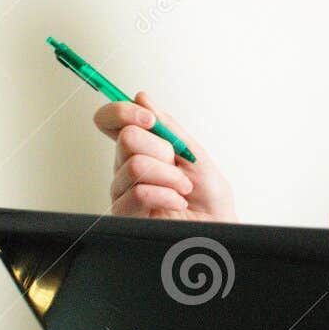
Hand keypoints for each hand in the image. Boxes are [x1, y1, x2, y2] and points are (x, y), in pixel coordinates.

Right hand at [91, 90, 236, 221]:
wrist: (218, 231)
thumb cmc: (209, 200)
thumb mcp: (194, 154)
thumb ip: (167, 128)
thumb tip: (142, 98)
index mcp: (140, 149)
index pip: (110, 121)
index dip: (121, 111)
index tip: (149, 119)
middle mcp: (125, 169)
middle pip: (127, 138)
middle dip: (164, 150)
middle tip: (178, 168)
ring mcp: (123, 192)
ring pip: (136, 164)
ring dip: (170, 176)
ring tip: (182, 190)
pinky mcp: (125, 216)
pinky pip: (139, 192)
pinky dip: (166, 195)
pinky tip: (176, 203)